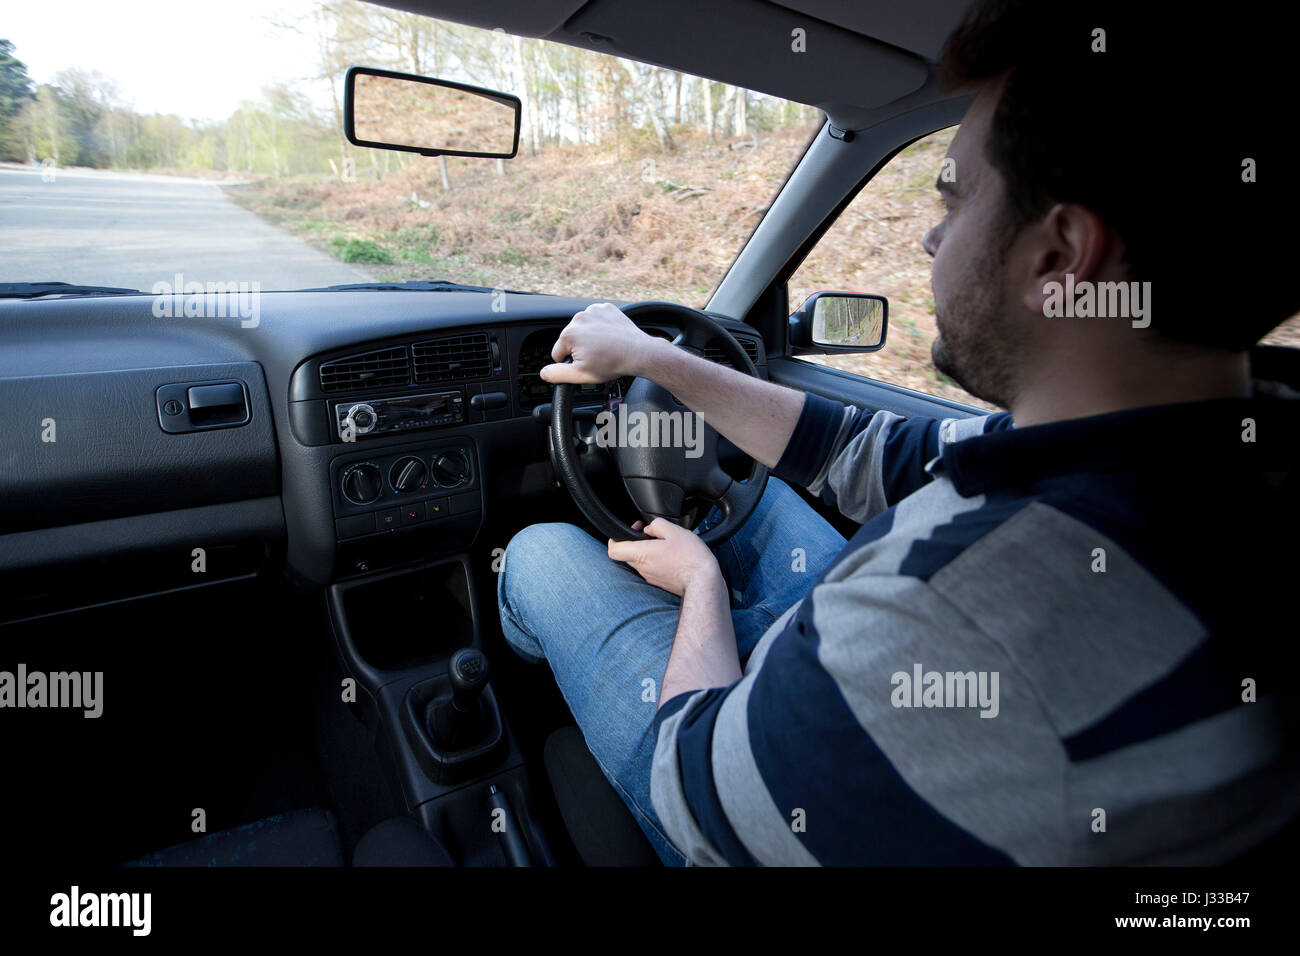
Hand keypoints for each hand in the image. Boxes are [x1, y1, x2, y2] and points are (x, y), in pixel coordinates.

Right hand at [540, 302, 665, 384]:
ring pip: (582, 329)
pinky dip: (599, 327)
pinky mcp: (605, 308)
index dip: (569, 362)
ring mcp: (592, 310)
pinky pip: (595, 319)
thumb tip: (544, 372)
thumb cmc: (612, 363)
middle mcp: (578, 318)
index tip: (585, 363)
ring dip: (589, 337)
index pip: (558, 352)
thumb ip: (558, 374)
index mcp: (569, 334)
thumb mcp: (581, 375)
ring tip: (604, 347)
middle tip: (597, 356)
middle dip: (580, 348)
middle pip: (570, 339)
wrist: (638, 352)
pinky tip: (608, 337)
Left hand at [607, 518, 722, 597]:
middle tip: (650, 533)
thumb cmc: (690, 558)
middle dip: (635, 541)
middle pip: (627, 554)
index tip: (627, 530)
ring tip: (665, 544)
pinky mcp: (660, 582)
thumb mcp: (674, 530)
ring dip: (648, 551)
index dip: (615, 538)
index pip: (614, 550)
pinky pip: (652, 569)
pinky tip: (672, 555)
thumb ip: (657, 525)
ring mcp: (651, 577)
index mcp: (641, 555)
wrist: (704, 583)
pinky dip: (657, 560)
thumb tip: (649, 527)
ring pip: (640, 561)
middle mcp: (642, 568)